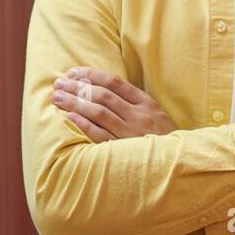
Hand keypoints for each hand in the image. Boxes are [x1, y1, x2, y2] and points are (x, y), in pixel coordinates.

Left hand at [51, 66, 176, 141]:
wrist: (176, 161)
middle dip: (78, 87)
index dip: (91, 75)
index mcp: (146, 102)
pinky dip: (84, 125)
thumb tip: (99, 88)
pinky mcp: (124, 149)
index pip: (114, 82)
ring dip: (75, 103)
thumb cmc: (162, 136)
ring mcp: (131, 132)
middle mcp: (138, 115)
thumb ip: (132, 101)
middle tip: (59, 83)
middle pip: (103, 95)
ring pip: (99, 112)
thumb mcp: (154, 113)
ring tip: (57, 98)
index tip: (73, 72)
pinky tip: (70, 117)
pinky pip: (101, 135)